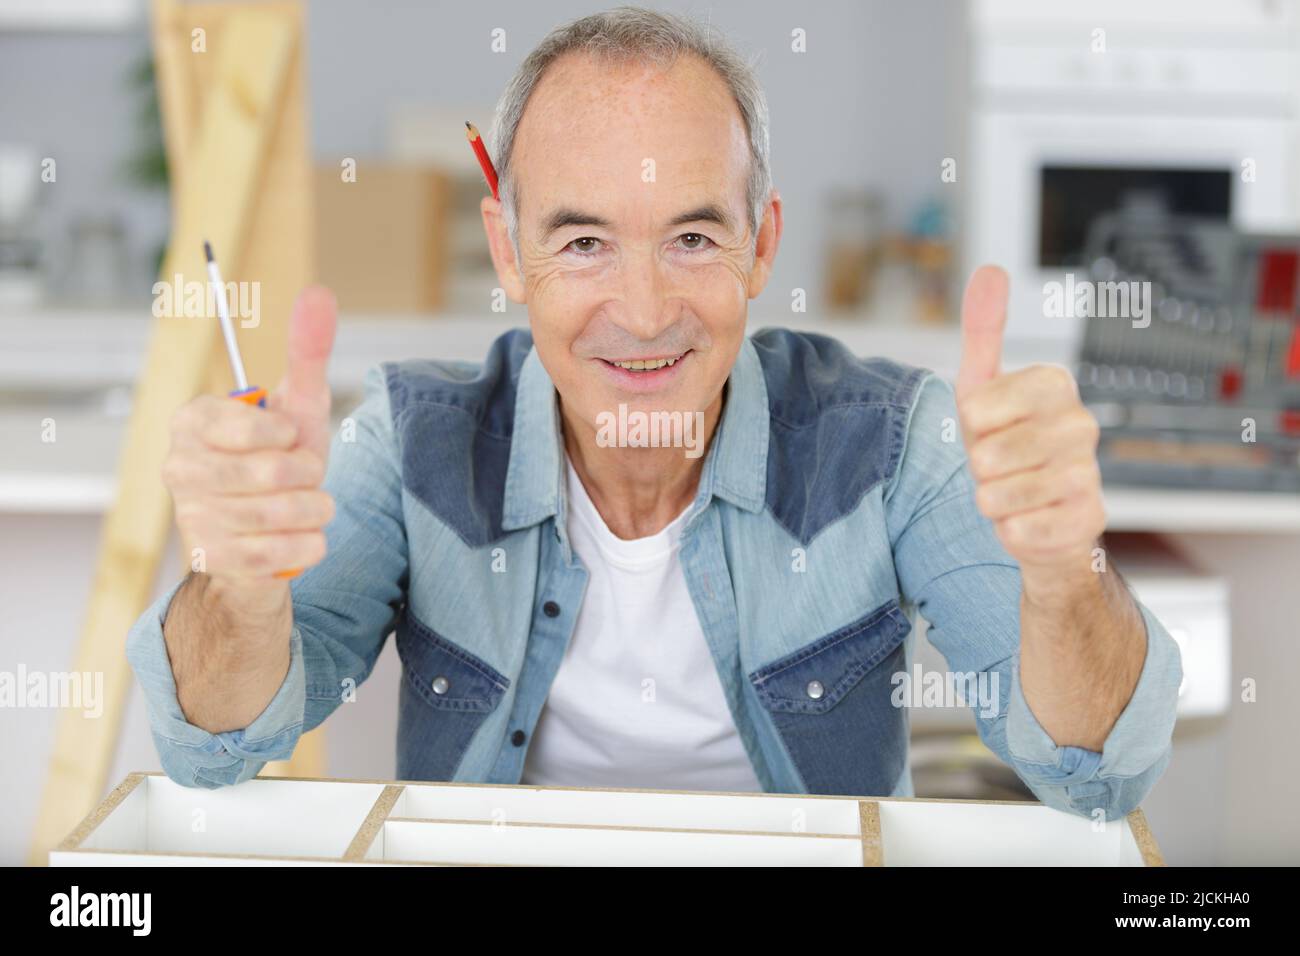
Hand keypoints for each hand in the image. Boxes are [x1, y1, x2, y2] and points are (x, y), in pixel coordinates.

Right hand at [163, 286, 338, 583]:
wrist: (271, 533)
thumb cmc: (281, 460)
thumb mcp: (300, 406)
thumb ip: (308, 351)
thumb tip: (319, 293)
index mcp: (194, 420)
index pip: (255, 426)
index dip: (289, 436)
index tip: (288, 437)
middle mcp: (179, 466)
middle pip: (274, 472)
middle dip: (309, 475)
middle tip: (303, 475)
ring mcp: (191, 516)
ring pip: (283, 514)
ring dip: (314, 509)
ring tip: (306, 505)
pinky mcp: (212, 560)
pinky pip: (285, 553)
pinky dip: (309, 544)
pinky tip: (300, 537)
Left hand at [954, 266, 1104, 583]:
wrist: (1039, 514)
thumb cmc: (1006, 445)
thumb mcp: (982, 388)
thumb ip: (983, 330)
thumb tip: (990, 269)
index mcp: (1054, 385)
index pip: (976, 409)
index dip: (971, 426)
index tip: (989, 427)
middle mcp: (1081, 424)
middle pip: (988, 455)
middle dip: (978, 470)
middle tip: (998, 466)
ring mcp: (1088, 474)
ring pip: (998, 496)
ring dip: (992, 501)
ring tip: (1011, 492)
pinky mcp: (1087, 520)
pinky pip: (1018, 531)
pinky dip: (1010, 531)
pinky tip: (1029, 520)